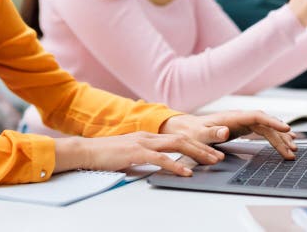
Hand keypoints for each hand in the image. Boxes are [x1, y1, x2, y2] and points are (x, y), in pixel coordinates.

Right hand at [52, 131, 224, 176]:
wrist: (87, 151)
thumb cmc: (107, 154)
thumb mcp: (132, 152)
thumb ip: (148, 155)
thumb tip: (163, 164)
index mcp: (149, 135)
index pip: (179, 137)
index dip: (197, 144)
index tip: (211, 151)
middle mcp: (149, 136)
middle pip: (183, 139)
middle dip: (203, 147)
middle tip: (219, 156)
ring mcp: (143, 142)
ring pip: (177, 145)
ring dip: (196, 154)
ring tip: (210, 162)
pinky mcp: (136, 152)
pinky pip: (161, 159)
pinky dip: (176, 165)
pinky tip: (186, 172)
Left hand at [159, 110, 296, 159]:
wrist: (185, 128)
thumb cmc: (191, 132)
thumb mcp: (199, 135)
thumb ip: (212, 134)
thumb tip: (225, 131)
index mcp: (232, 117)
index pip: (257, 117)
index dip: (273, 122)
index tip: (286, 130)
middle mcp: (239, 117)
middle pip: (266, 124)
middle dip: (281, 136)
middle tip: (293, 150)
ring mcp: (242, 122)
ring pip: (267, 128)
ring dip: (280, 139)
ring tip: (292, 151)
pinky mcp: (242, 128)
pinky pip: (263, 132)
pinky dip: (274, 138)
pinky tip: (284, 143)